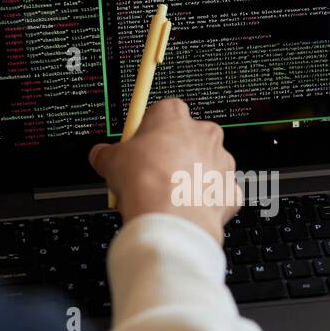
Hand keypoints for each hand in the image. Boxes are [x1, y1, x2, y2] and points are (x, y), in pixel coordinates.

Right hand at [89, 98, 239, 242]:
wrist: (170, 217)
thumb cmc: (146, 182)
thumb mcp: (110, 161)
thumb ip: (106, 154)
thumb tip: (99, 156)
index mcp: (174, 116)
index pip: (162, 113)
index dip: (147, 133)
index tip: (137, 148)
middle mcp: (204, 133)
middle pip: (186, 139)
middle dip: (170, 155)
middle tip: (150, 175)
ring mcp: (221, 161)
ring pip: (204, 166)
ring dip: (189, 177)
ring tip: (166, 196)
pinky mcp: (229, 189)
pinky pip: (216, 192)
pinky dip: (203, 201)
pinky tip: (185, 209)